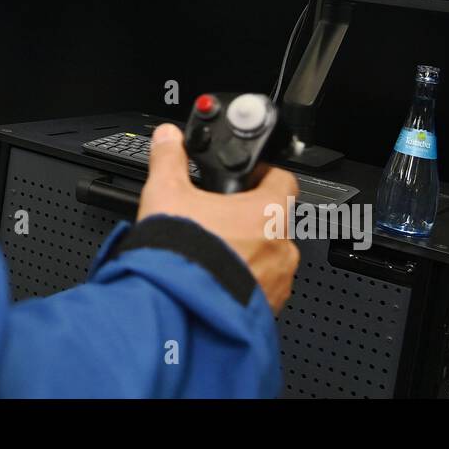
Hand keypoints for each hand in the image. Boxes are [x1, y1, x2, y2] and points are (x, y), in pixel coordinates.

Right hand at [138, 123, 299, 313]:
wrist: (177, 309)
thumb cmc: (181, 254)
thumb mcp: (166, 192)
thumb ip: (169, 159)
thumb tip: (168, 138)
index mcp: (267, 211)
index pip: (282, 180)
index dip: (264, 174)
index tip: (247, 177)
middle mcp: (282, 247)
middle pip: (272, 221)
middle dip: (248, 219)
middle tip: (218, 220)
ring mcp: (278, 281)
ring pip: (269, 258)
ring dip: (248, 255)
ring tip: (213, 255)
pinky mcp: (269, 310)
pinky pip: (262, 290)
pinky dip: (243, 284)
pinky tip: (215, 281)